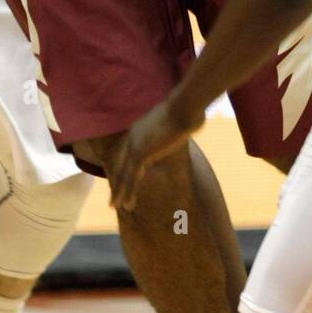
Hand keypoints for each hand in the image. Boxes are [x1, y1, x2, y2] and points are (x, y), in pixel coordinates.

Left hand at [109, 97, 203, 211]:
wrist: (185, 106)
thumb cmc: (189, 107)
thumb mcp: (183, 116)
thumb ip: (184, 122)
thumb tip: (198, 119)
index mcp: (141, 127)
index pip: (128, 150)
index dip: (124, 165)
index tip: (123, 175)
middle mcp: (134, 135)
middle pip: (121, 162)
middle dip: (118, 180)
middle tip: (113, 195)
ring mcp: (135, 144)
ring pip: (123, 173)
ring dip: (119, 191)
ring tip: (114, 206)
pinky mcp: (140, 153)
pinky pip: (131, 178)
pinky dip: (127, 192)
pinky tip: (126, 205)